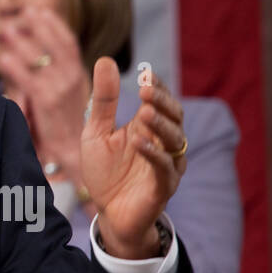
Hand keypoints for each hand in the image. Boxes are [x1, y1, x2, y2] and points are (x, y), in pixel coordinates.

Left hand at [0, 7, 89, 188]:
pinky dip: (16, 67)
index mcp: (78, 75)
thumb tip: (18, 57)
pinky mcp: (48, 103)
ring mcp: (61, 89)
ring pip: (41, 58)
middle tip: (22, 12)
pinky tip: (3, 59)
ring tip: (5, 30)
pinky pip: (29, 80)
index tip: (39, 11)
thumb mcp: (57, 96)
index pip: (68, 42)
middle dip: (38, 26)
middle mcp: (73, 78)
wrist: (72, 154)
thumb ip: (43, 77)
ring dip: (22, 41)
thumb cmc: (62, 128)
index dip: (54, 24)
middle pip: (56, 43)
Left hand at [81, 57, 187, 257]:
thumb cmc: (105, 171)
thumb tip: (106, 60)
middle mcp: (162, 143)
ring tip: (143, 112)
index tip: (146, 72)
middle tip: (145, 89)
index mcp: (147, 127)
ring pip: (174, 140)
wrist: (107, 212)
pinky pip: (165, 168)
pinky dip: (154, 154)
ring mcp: (166, 165)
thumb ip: (104, 101)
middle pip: (174, 117)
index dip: (157, 86)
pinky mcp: (163, 187)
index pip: (161, 101)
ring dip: (160, 124)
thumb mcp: (97, 131)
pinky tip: (139, 142)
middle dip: (162, 101)